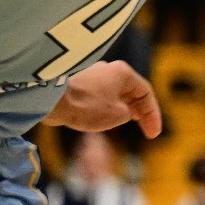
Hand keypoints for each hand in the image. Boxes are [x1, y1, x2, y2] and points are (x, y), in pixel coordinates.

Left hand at [46, 61, 161, 138]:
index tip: (153, 135)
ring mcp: (92, 74)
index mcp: (124, 72)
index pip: (146, 94)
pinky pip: (99, 96)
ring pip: (114, 93)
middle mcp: (109, 69)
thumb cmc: (87, 106)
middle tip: (144, 128)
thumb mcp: (118, 115)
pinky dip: (107, 107)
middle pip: (131, 91)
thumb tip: (122, 112)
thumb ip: (128, 113)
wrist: (50, 101)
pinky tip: (104, 118)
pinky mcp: (78, 83)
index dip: (153, 115)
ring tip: (126, 123)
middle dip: (139, 111)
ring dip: (122, 108)